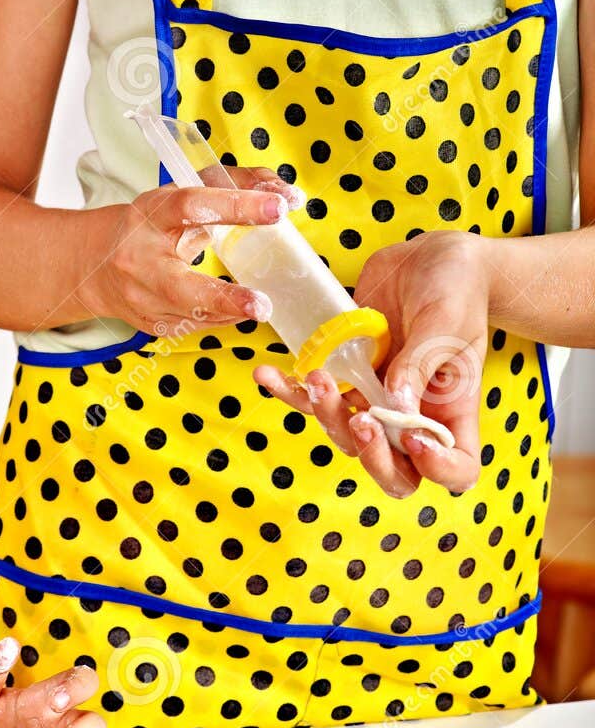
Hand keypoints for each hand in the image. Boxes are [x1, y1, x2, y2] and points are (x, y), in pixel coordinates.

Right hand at [86, 170, 303, 336]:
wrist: (98, 264)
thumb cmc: (152, 224)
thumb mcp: (184, 194)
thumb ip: (235, 184)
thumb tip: (288, 193)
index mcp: (151, 214)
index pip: (192, 204)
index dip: (236, 205)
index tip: (278, 207)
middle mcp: (140, 259)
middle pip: (179, 286)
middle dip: (224, 297)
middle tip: (263, 305)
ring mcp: (141, 298)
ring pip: (191, 314)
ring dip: (230, 310)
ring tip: (261, 307)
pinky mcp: (150, 323)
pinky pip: (194, 325)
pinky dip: (221, 317)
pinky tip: (236, 309)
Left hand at [253, 230, 490, 498]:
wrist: (430, 260)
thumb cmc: (456, 289)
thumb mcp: (446, 321)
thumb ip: (420, 362)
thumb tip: (396, 406)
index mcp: (453, 409)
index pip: (458, 467)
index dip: (438, 468)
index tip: (414, 437)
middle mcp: (414, 415)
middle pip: (394, 468)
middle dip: (371, 454)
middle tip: (361, 420)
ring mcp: (377, 398)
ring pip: (346, 435)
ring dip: (326, 415)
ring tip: (318, 377)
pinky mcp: (347, 375)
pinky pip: (314, 396)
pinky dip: (289, 389)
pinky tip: (269, 374)